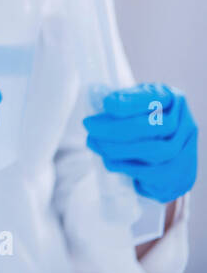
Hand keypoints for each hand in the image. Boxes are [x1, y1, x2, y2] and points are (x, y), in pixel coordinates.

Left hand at [84, 84, 196, 202]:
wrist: (169, 160)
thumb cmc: (145, 124)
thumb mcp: (136, 105)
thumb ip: (123, 102)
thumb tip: (101, 105)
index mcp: (173, 99)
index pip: (156, 98)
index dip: (132, 102)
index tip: (106, 103)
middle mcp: (185, 123)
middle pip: (154, 126)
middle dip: (116, 127)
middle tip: (88, 125)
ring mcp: (184, 150)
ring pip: (153, 151)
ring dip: (116, 148)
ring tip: (92, 142)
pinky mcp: (178, 173)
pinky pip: (150, 171)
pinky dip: (124, 165)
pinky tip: (107, 160)